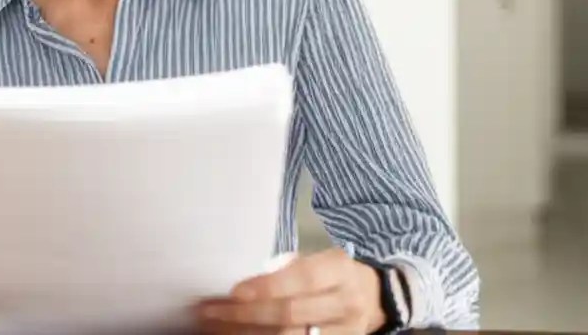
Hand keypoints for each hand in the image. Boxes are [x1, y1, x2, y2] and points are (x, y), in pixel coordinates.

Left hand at [195, 249, 384, 334]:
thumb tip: (243, 286)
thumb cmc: (334, 274)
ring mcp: (344, 332)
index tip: (233, 291)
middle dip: (246, 315)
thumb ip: (287, 270)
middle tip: (210, 312)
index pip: (302, 279)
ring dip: (247, 334)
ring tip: (214, 328)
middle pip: (291, 314)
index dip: (268, 286)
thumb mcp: (319, 261)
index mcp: (339, 270)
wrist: (376, 300)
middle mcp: (345, 304)